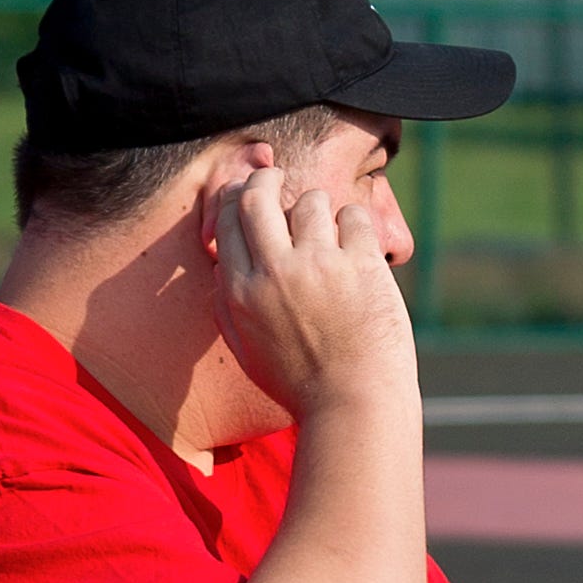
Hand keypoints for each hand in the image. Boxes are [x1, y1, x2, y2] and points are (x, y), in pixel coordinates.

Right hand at [206, 147, 415, 419]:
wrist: (353, 405)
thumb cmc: (300, 385)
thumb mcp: (246, 353)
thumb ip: (226, 309)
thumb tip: (222, 268)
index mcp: (240, 293)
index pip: (228, 221)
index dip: (237, 198)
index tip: (249, 193)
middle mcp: (274, 271)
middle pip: (258, 196)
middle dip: (267, 179)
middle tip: (277, 177)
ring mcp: (318, 264)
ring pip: (311, 201)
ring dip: (319, 211)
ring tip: (329, 234)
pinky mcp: (360, 264)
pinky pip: (353, 216)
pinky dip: (355, 227)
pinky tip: (357, 250)